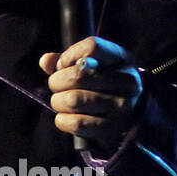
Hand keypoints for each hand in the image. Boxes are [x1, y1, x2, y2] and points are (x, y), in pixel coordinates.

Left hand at [39, 37, 141, 153]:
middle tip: (58, 86)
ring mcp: (121, 107)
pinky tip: (65, 116)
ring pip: (72, 100)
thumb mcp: (93, 64)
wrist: (131, 113)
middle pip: (77, 75)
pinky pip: (75, 123)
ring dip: (58, 101)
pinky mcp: (112, 128)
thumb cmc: (104, 82)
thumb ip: (68, 59)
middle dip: (57, 81)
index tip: (63, 65)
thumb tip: (45, 61)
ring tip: (61, 101)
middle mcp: (127, 81)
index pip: (92, 47)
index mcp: (122, 58)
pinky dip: (62, 120)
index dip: (69, 55)